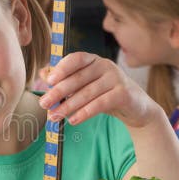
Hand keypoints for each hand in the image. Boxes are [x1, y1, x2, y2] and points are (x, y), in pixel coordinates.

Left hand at [39, 52, 158, 127]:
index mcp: (94, 60)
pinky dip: (85, 112)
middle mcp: (105, 65)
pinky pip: (100, 103)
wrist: (136, 109)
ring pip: (87, 93)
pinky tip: (73, 120)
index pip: (76, 59)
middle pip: (78, 78)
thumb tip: (42, 72)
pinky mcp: (124, 93)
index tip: (48, 81)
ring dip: (68, 106)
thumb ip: (66, 79)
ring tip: (54, 117)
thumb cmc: (105, 94)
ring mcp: (116, 78)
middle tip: (44, 103)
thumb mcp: (85, 86)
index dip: (62, 68)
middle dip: (58, 92)